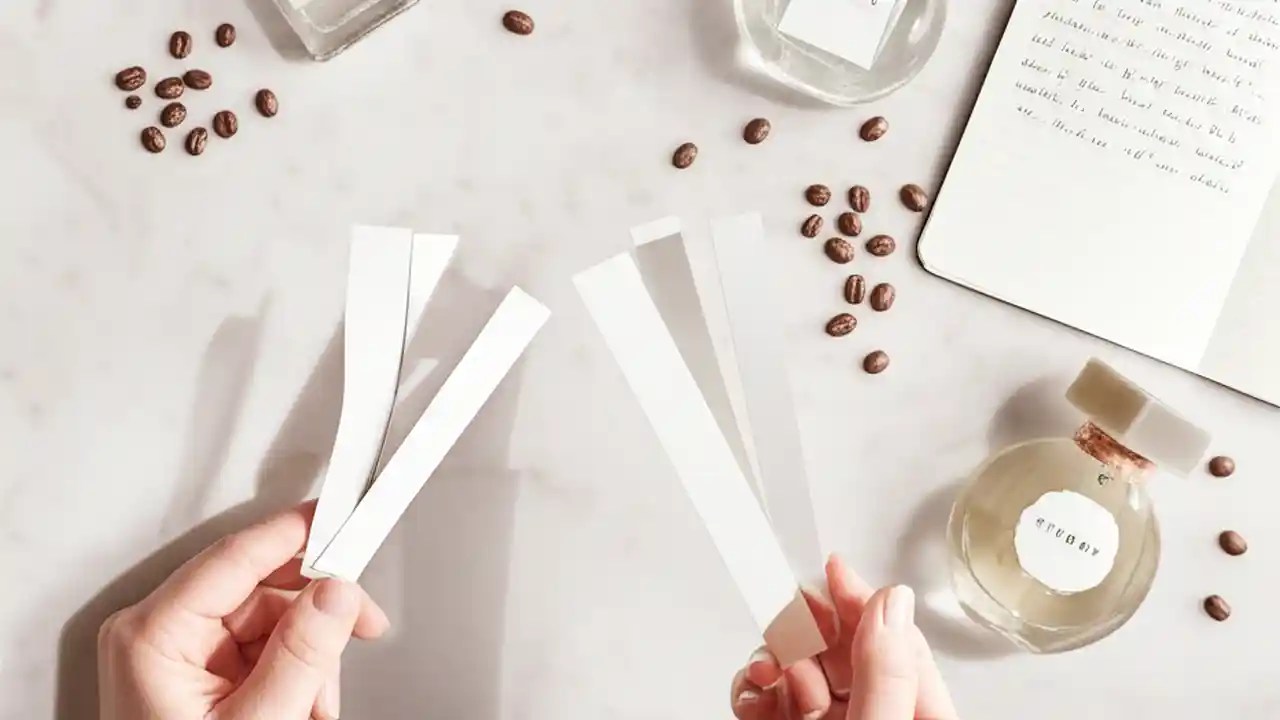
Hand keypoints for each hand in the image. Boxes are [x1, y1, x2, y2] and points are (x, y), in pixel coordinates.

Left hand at [98, 501, 390, 719]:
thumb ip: (301, 655)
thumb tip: (334, 594)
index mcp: (154, 634)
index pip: (236, 556)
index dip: (296, 533)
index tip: (339, 516)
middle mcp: (161, 633)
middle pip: (263, 589)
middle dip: (316, 620)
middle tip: (361, 626)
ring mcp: (181, 652)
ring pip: (273, 618)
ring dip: (312, 658)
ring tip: (315, 707)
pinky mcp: (202, 671)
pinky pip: (266, 646)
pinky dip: (297, 674)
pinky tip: (304, 706)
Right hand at [730, 555, 957, 719]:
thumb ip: (883, 672)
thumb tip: (891, 600)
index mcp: (917, 715)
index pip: (895, 641)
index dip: (861, 600)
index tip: (834, 566)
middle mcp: (874, 715)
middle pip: (841, 651)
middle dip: (808, 631)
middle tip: (786, 614)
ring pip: (800, 673)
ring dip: (775, 661)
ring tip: (768, 670)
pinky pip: (770, 699)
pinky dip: (754, 690)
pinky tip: (754, 694)